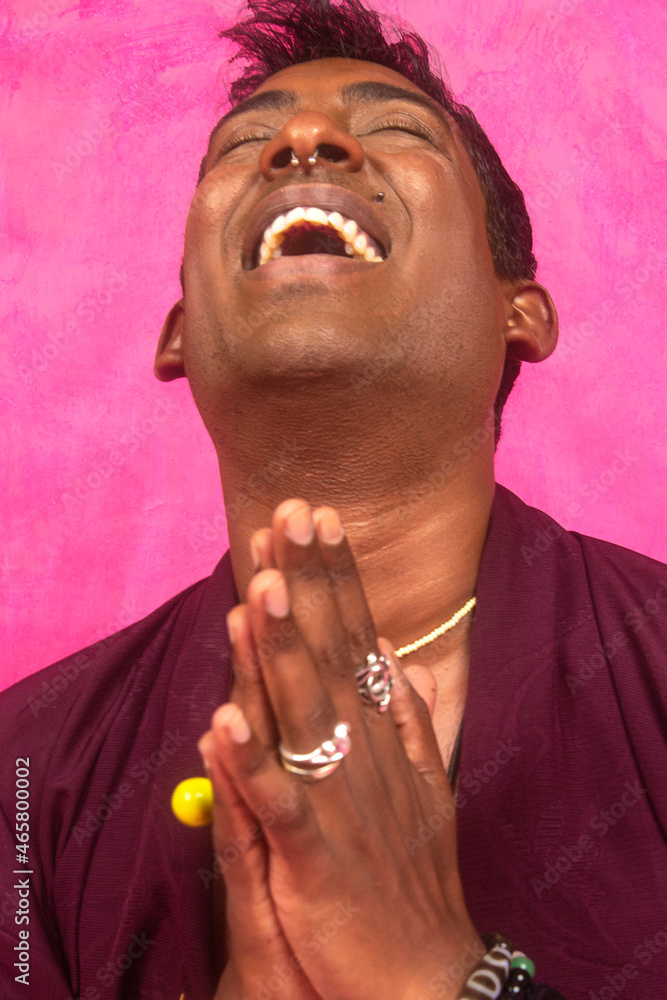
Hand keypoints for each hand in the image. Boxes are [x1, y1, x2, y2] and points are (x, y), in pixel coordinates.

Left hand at [202, 499, 481, 999]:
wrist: (423, 972)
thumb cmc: (413, 874)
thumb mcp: (427, 783)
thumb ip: (412, 715)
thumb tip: (400, 652)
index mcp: (382, 734)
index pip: (357, 638)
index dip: (335, 579)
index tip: (319, 520)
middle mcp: (363, 753)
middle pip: (330, 655)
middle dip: (307, 584)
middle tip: (290, 516)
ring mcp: (341, 800)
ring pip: (304, 712)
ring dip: (281, 649)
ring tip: (258, 588)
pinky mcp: (316, 856)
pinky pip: (278, 802)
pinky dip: (252, 762)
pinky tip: (225, 719)